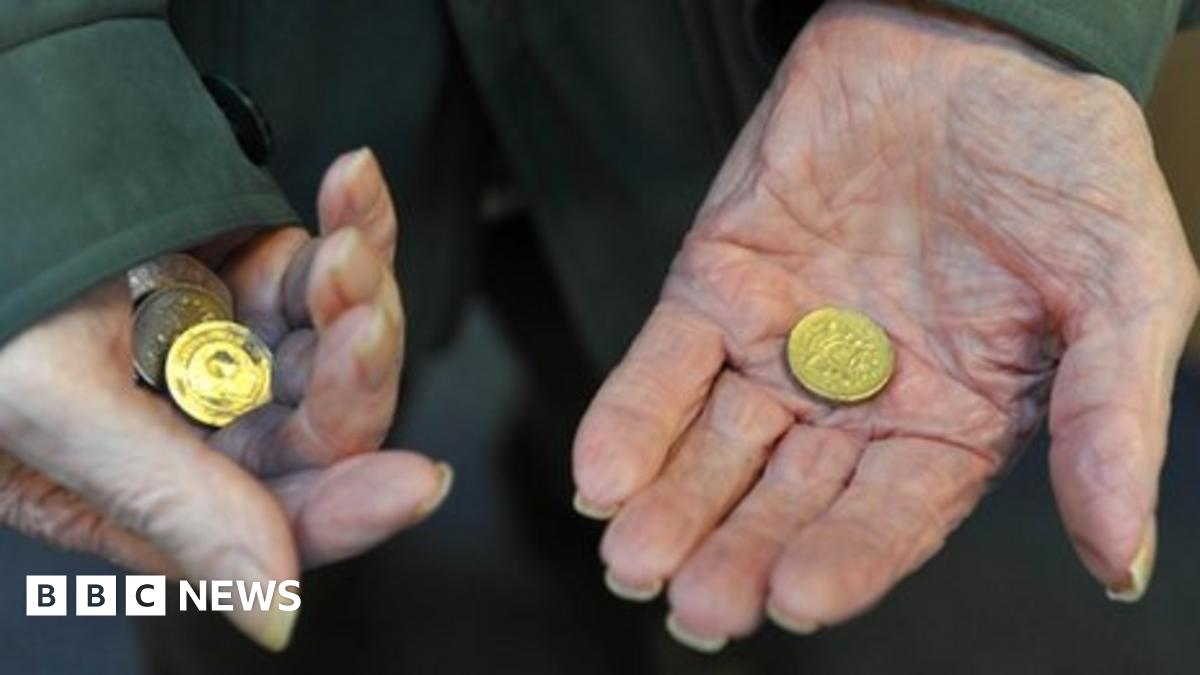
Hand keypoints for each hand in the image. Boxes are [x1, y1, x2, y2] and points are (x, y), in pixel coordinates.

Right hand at [0, 149, 450, 649]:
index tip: (413, 484)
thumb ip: (171, 503)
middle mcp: (203, 428)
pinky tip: (355, 187)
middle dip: (358, 369)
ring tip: (343, 246)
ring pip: (335, 339)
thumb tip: (274, 615)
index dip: (352, 508)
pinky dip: (350, 224)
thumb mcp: (52, 408)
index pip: (280, 523)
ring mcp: (225, 347)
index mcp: (156, 492)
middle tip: (357, 317)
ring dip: (357, 289)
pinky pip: (316, 266)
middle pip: (328, 424)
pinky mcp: (235, 274)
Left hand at [572, 0, 1199, 650]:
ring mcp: (779, 342)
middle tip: (697, 608)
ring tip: (634, 558)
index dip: (846, 559)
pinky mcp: (717, 282)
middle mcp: (858, 397)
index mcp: (952, 419)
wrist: (970, 36)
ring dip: (672, 504)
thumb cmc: (1065, 159)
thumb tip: (1122, 562)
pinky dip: (632, 415)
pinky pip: (664, 361)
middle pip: (788, 497)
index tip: (797, 598)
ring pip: (715, 445)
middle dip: (737, 551)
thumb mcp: (1125, 287)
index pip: (891, 514)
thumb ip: (1113, 421)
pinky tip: (601, 473)